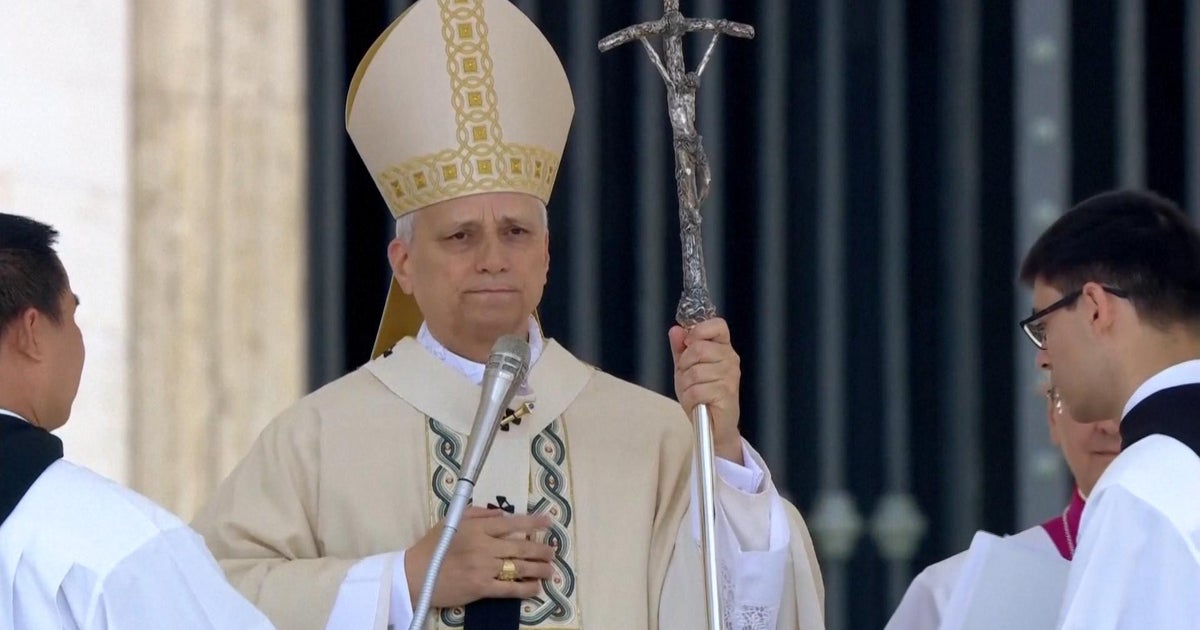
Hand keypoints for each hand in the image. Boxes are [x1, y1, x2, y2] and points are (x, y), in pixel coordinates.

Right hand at [405, 507, 554, 607]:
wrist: (415, 576)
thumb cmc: (432, 547)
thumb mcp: (452, 522)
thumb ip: (477, 514)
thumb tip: (502, 514)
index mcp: (476, 528)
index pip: (511, 522)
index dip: (532, 522)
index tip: (548, 521)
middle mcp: (483, 547)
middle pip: (520, 546)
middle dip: (541, 548)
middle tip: (553, 551)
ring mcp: (484, 568)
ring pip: (519, 567)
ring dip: (539, 568)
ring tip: (550, 570)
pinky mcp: (481, 588)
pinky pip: (510, 589)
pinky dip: (526, 589)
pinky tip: (536, 588)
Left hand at [669, 318, 743, 463]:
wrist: (712, 425)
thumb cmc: (701, 395)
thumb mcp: (685, 369)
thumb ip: (681, 349)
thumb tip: (676, 330)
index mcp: (723, 348)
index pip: (717, 325)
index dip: (699, 330)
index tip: (689, 343)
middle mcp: (730, 359)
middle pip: (698, 348)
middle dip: (684, 365)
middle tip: (688, 378)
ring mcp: (731, 376)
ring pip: (695, 371)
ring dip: (686, 385)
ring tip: (693, 392)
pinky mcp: (727, 394)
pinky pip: (697, 390)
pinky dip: (689, 398)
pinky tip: (696, 403)